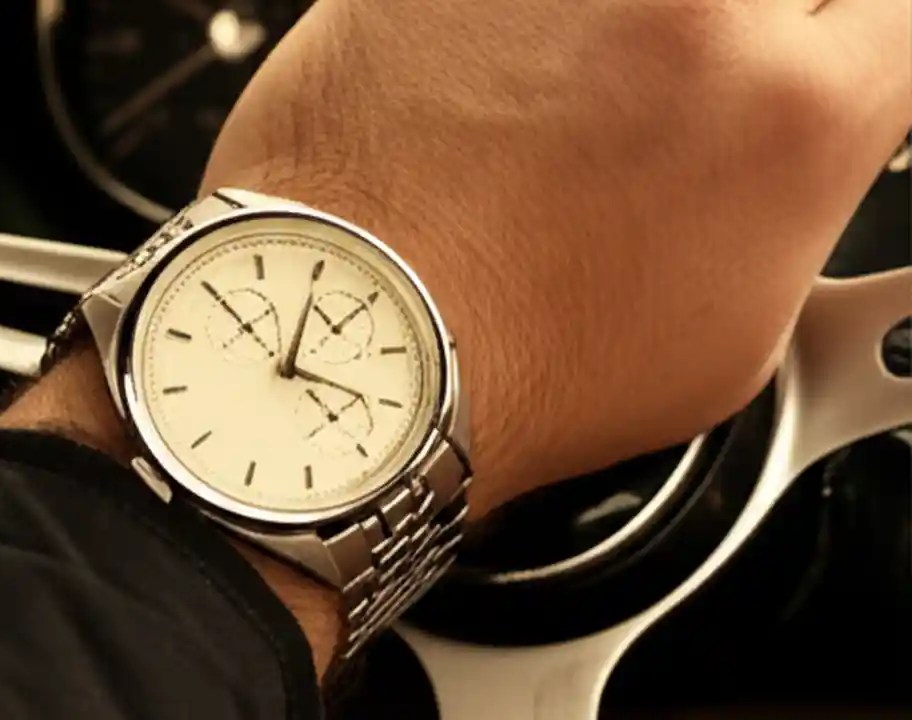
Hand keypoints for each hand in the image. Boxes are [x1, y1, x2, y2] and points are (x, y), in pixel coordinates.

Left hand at [205, 0, 910, 516]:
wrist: (347, 341)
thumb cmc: (511, 362)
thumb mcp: (726, 335)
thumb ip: (794, 201)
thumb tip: (803, 146)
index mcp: (791, 116)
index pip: (895, 17)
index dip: (847, 46)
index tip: (810, 62)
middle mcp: (693, 12)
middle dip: (733, 36)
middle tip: (666, 96)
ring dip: (621, 30)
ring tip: (558, 103)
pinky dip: (526, 26)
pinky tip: (495, 83)